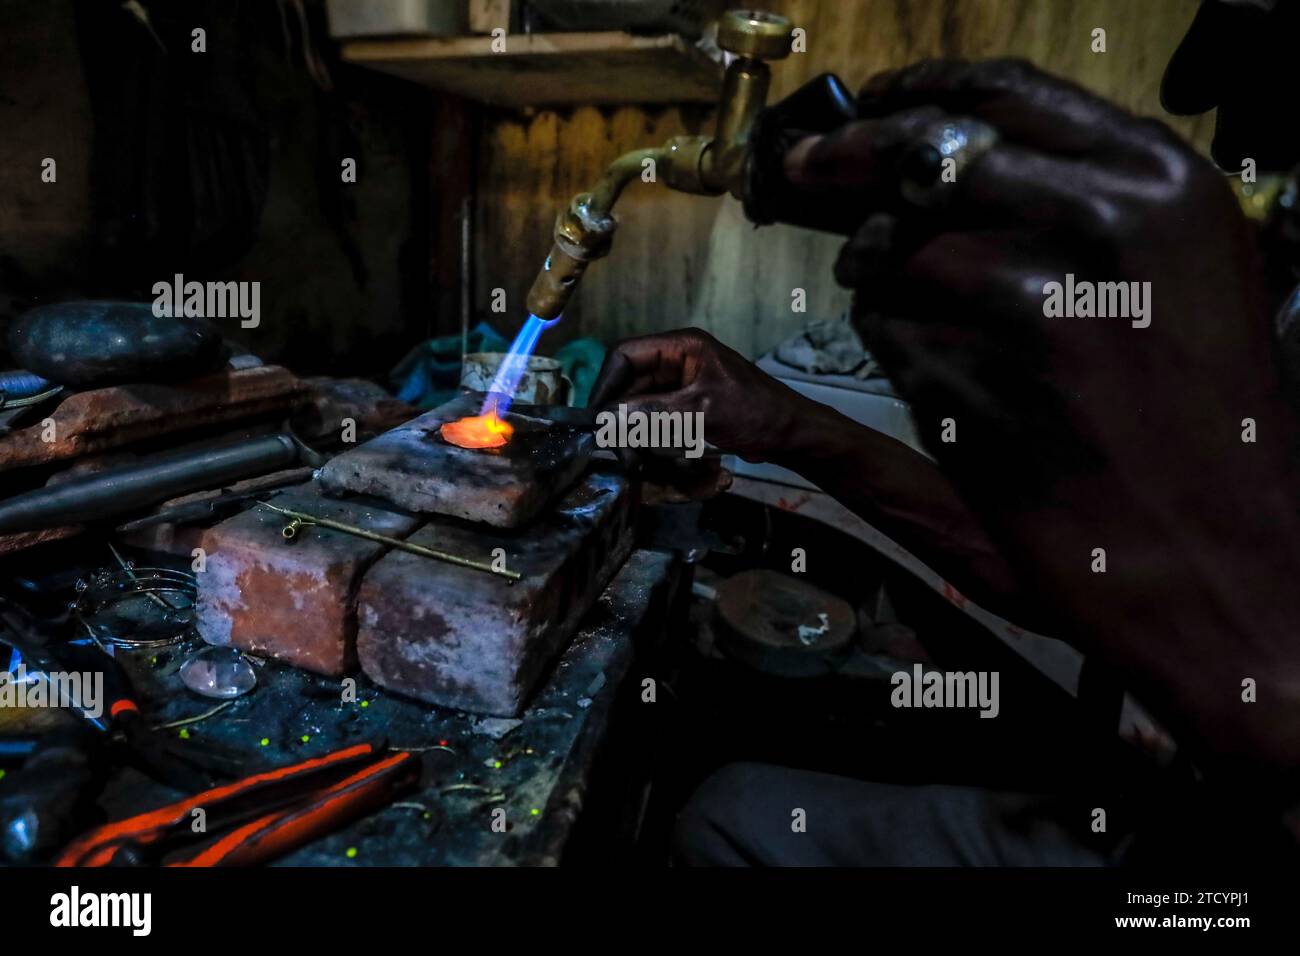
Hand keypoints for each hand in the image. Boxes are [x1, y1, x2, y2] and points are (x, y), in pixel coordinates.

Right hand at [589, 328, 822, 462]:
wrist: (790, 433)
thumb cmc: (754, 413)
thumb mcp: (701, 410)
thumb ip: (653, 412)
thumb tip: (608, 418)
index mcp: (682, 346)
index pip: (625, 354)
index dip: (606, 383)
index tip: (596, 416)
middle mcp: (676, 359)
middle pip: (628, 381)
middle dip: (618, 413)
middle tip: (612, 446)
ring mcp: (680, 383)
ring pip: (638, 402)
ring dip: (630, 428)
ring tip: (629, 456)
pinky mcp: (685, 405)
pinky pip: (653, 416)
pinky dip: (645, 434)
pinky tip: (642, 455)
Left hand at [788, 58, 1299, 773]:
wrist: (1215, 548)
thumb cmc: (1194, 412)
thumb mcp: (1172, 268)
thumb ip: (1067, 193)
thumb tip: (926, 145)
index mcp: (1160, 184)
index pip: (1005, 94)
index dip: (917, 91)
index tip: (869, 101)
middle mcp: (1099, 228)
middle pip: (921, 160)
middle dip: (846, 163)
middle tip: (804, 167)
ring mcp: (1029, 309)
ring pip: (891, 255)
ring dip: (888, 284)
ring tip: (956, 336)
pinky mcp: (972, 385)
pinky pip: (887, 334)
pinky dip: (899, 350)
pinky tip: (965, 389)